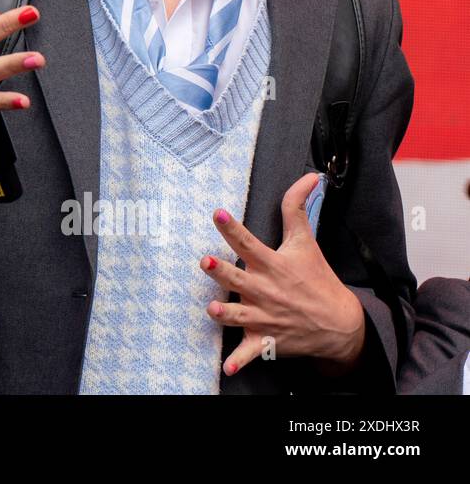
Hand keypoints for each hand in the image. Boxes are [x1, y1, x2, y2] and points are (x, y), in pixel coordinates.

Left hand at [201, 172, 365, 376]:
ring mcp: (266, 318)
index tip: (217, 213)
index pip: (248, 243)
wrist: (340, 324)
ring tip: (212, 310)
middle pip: (239, 280)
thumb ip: (297, 208)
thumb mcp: (306, 242)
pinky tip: (226, 370)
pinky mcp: (267, 341)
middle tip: (205, 261)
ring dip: (226, 314)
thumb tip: (309, 176)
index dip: (232, 228)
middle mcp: (266, 291)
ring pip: (240, 316)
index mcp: (273, 266)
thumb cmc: (316, 279)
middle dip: (222, 272)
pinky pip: (251, 354)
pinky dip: (239, 362)